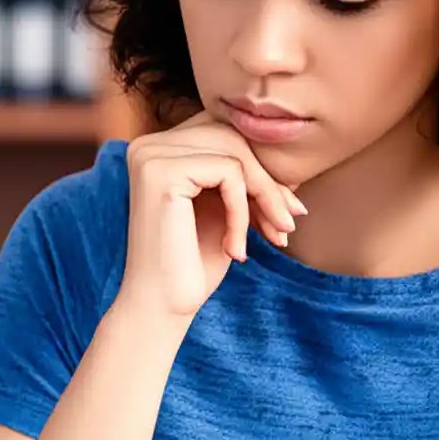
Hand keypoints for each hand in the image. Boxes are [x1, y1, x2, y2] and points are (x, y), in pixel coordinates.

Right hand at [114, 110, 306, 320]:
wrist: (161, 308)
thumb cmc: (192, 263)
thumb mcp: (224, 207)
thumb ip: (243, 171)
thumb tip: (290, 148)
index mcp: (158, 148)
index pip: (224, 131)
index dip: (261, 168)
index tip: (285, 211)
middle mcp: (148, 144)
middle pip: (232, 135)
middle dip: (269, 181)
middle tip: (287, 225)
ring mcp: (151, 155)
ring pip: (236, 152)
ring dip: (265, 197)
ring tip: (272, 236)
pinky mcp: (162, 173)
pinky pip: (230, 173)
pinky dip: (244, 213)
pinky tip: (236, 250)